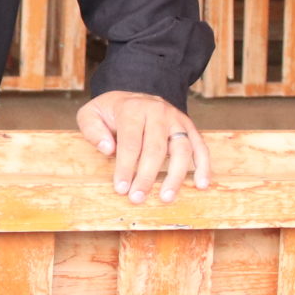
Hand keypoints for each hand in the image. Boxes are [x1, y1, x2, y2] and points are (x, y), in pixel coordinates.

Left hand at [77, 91, 210, 205]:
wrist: (134, 96)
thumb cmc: (111, 112)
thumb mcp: (91, 114)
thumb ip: (93, 130)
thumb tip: (108, 149)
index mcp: (132, 108)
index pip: (130, 141)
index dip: (125, 167)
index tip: (121, 188)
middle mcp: (158, 111)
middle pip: (155, 147)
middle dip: (146, 176)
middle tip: (137, 198)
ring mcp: (176, 119)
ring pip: (181, 148)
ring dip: (175, 176)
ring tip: (166, 197)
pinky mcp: (188, 127)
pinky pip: (200, 146)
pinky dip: (203, 166)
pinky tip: (201, 185)